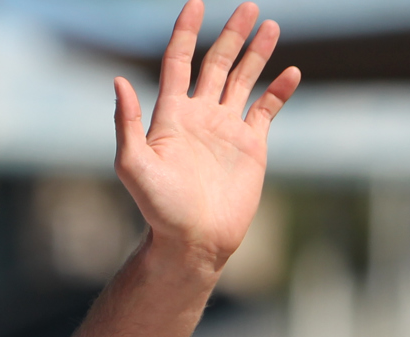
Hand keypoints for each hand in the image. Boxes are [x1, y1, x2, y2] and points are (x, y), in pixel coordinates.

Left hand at [113, 1, 299, 273]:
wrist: (193, 240)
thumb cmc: (159, 208)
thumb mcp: (134, 165)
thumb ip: (127, 123)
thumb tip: (118, 80)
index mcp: (171, 115)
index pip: (178, 62)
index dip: (186, 32)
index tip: (196, 3)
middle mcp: (199, 116)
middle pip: (216, 64)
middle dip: (231, 34)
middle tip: (249, 6)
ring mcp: (226, 130)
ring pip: (244, 80)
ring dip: (257, 53)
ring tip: (270, 25)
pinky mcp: (250, 146)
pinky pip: (266, 110)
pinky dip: (280, 91)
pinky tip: (292, 72)